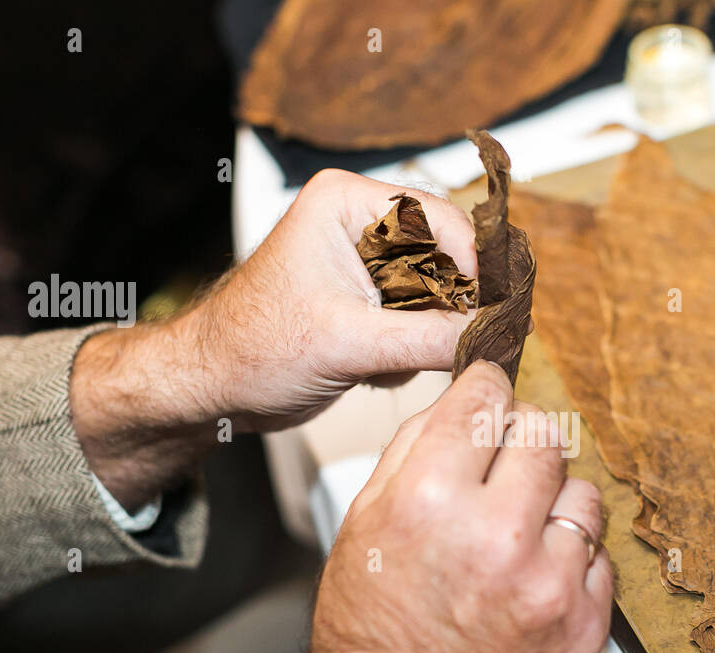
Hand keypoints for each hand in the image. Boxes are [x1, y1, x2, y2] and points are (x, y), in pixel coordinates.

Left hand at [70, 169, 475, 507]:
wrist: (213, 387)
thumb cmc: (250, 348)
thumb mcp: (347, 344)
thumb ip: (427, 338)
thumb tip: (493, 337)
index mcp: (345, 203)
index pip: (438, 218)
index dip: (475, 262)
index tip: (501, 305)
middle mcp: (361, 223)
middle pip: (448, 254)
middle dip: (454, 304)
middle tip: (473, 341)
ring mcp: (369, 263)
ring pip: (442, 291)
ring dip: (433, 332)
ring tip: (394, 362)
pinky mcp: (373, 300)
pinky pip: (426, 318)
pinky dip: (416, 349)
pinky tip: (376, 369)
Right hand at [279, 362, 613, 652]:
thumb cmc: (372, 638)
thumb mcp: (363, 527)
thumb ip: (413, 451)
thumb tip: (461, 401)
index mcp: (429, 502)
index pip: (484, 399)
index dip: (487, 388)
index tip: (492, 391)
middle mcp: (495, 536)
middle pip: (543, 434)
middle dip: (522, 440)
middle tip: (505, 465)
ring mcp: (549, 582)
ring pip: (583, 492)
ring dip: (554, 501)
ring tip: (518, 534)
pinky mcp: (585, 622)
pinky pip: (600, 554)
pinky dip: (572, 558)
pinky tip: (534, 579)